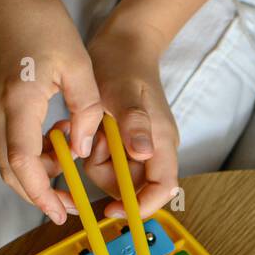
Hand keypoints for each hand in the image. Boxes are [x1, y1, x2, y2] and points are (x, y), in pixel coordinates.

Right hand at [0, 0, 102, 223]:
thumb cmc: (40, 19)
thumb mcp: (78, 64)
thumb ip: (86, 111)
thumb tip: (81, 149)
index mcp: (19, 102)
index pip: (23, 164)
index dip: (42, 194)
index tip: (61, 211)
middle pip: (10, 171)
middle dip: (38, 195)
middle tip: (67, 207)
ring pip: (6, 158)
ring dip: (33, 176)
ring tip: (66, 179)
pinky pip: (5, 140)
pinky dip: (26, 155)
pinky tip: (52, 148)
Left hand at [84, 18, 179, 216]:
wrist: (123, 44)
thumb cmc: (125, 64)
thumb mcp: (124, 92)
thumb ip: (135, 123)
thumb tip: (145, 153)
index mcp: (161, 143)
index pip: (162, 190)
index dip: (139, 206)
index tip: (111, 209)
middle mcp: (154, 150)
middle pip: (133, 187)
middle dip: (108, 175)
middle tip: (97, 143)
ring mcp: (141, 148)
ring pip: (115, 176)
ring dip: (98, 161)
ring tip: (95, 128)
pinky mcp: (126, 143)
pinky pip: (108, 161)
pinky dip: (95, 151)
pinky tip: (93, 128)